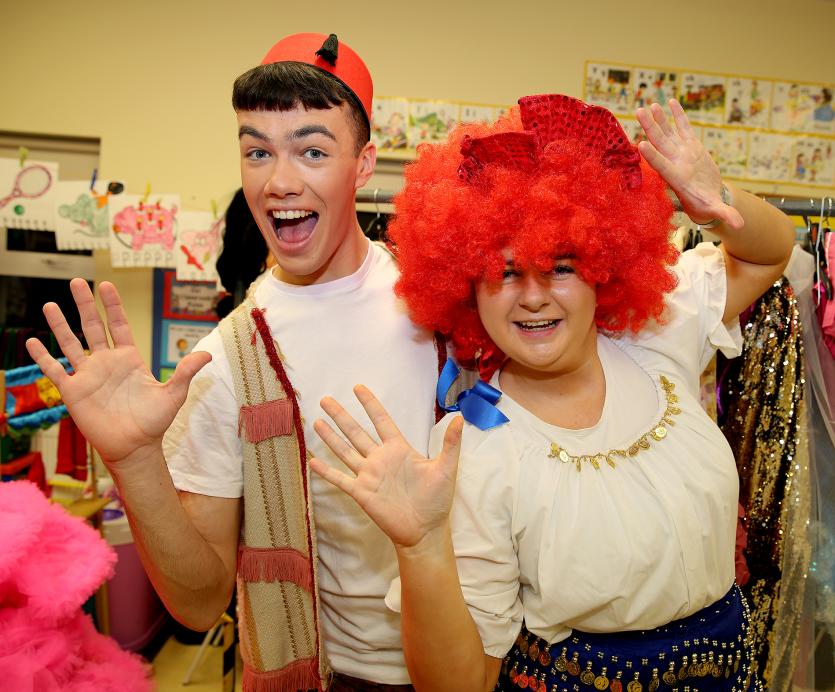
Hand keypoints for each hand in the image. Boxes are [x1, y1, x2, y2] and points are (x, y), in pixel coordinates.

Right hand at [25, 278, 210, 464]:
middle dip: (85, 305)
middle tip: (77, 281)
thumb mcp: (173, 394)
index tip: (106, 286)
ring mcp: (88, 376)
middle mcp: (106, 363)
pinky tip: (30, 342)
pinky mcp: (72, 392)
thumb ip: (185, 372)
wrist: (135, 447)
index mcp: (128, 359)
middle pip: (92, 327)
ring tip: (48, 305)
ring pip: (70, 344)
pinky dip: (42, 357)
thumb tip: (207, 355)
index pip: (118, 326)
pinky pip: (54, 371)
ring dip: (59, 325)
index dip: (112, 306)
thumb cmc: (154, 422)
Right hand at [310, 385, 463, 547]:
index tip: (358, 388)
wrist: (425, 530)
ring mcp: (369, 475)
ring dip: (331, 437)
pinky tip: (312, 460)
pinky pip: (341, 480)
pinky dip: (327, 471)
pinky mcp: (362, 493)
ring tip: (316, 421)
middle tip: (326, 399)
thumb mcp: (446, 468)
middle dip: (341, 416)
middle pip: (357, 432)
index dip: (370, 404)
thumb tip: (461, 417)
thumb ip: (451, 443)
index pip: (381, 421)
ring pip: (345, 451)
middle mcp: (380, 459)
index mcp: (398, 449)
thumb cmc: (436, 500)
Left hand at [636, 100, 743, 229]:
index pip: (662, 166)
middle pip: (660, 143)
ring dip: (659, 119)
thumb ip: (725, 215)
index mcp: (677, 178)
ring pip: (668, 133)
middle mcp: (676, 163)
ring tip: (650, 105)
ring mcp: (682, 153)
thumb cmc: (707, 206)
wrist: (706, 198)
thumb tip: (739, 225)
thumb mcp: (715, 210)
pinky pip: (683, 127)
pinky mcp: (691, 146)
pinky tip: (670, 102)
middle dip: (650, 128)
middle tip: (639, 112)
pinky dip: (678, 115)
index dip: (652, 156)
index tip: (640, 145)